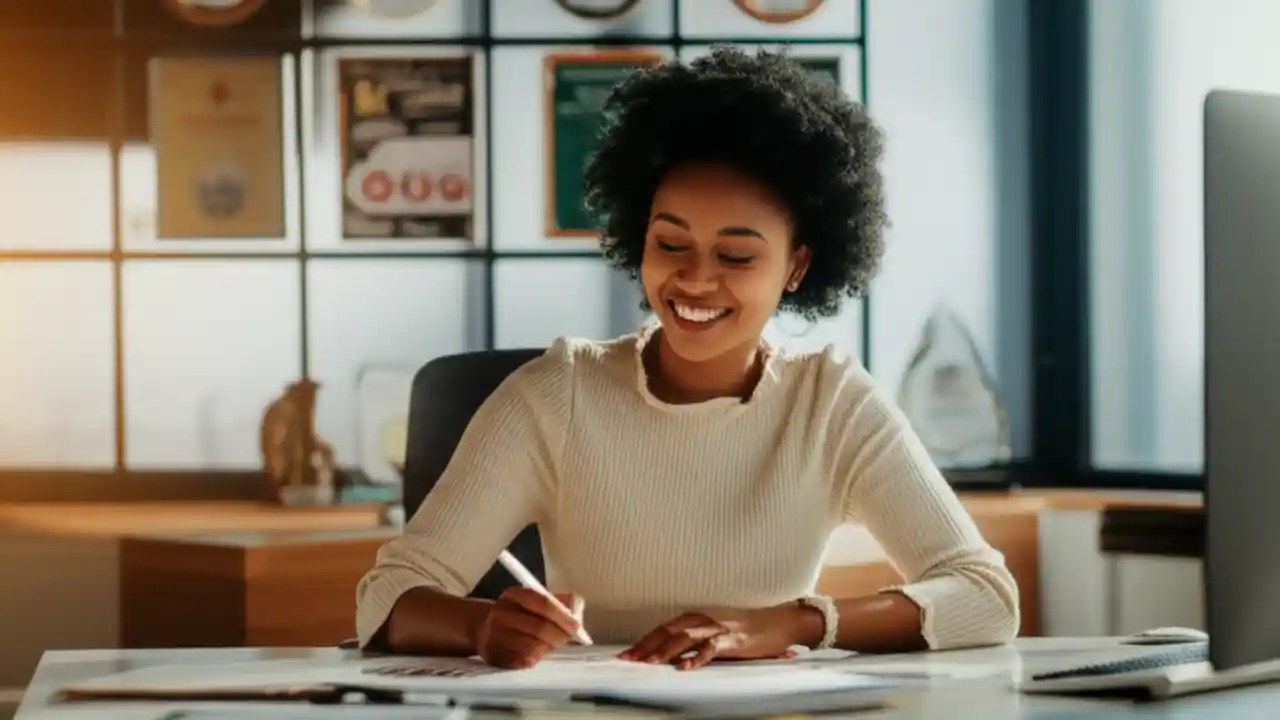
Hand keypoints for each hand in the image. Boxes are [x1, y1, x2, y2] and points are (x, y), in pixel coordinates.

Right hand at [473, 588, 582, 668]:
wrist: (481, 628)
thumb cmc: (515, 614)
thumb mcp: (531, 601)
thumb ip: (555, 601)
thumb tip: (576, 603)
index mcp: (514, 595)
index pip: (543, 603)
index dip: (562, 616)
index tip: (575, 626)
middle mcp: (501, 613)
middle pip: (539, 627)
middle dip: (559, 636)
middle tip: (567, 640)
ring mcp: (495, 635)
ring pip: (531, 646)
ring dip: (547, 649)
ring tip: (551, 647)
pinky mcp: (493, 654)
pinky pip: (521, 660)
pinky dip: (535, 659)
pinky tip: (537, 655)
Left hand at [618, 603, 817, 669]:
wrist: (780, 622)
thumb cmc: (748, 630)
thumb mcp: (717, 632)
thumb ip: (696, 642)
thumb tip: (673, 657)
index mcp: (698, 618)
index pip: (664, 628)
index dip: (644, 640)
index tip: (626, 654)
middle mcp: (704, 619)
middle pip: (668, 631)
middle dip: (646, 646)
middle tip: (627, 659)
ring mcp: (719, 628)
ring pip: (685, 638)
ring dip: (664, 651)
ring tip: (649, 663)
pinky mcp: (734, 639)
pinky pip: (712, 648)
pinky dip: (697, 657)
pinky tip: (685, 667)